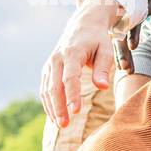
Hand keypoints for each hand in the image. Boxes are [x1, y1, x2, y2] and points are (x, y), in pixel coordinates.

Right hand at [41, 0, 121, 126]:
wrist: (83, 25)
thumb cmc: (98, 39)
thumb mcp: (106, 50)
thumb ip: (102, 69)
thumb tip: (103, 87)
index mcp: (71, 53)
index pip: (70, 78)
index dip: (72, 95)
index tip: (76, 111)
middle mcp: (56, 59)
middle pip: (55, 86)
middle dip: (59, 107)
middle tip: (65, 124)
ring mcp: (50, 64)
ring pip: (47, 89)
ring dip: (52, 108)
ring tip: (61, 124)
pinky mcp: (48, 69)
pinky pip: (45, 88)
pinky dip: (48, 102)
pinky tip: (55, 115)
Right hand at [110, 0, 150, 77]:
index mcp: (136, 7)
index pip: (132, 22)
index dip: (132, 34)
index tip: (132, 47)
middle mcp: (125, 16)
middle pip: (121, 35)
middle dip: (123, 52)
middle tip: (126, 68)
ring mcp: (121, 22)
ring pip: (118, 41)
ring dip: (121, 56)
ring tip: (126, 71)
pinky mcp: (121, 27)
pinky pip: (119, 42)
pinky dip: (120, 53)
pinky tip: (123, 67)